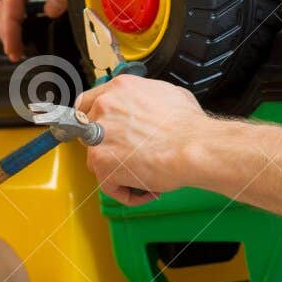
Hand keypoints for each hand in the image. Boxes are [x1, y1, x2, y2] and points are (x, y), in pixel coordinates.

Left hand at [74, 76, 207, 203]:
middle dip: (107, 147)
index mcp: (118, 89)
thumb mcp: (167, 93)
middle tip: (130, 156)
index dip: (95, 120)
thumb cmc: (188, 124)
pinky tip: (148, 189)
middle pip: (88, 132)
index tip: (102, 131)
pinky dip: (128, 192)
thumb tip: (143, 107)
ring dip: (118, 171)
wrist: (194, 147)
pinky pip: (108, 185)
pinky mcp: (101, 162)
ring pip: (97, 160)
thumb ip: (142, 99)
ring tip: (146, 175)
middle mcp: (104, 108)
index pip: (88, 102)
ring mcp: (99, 136)